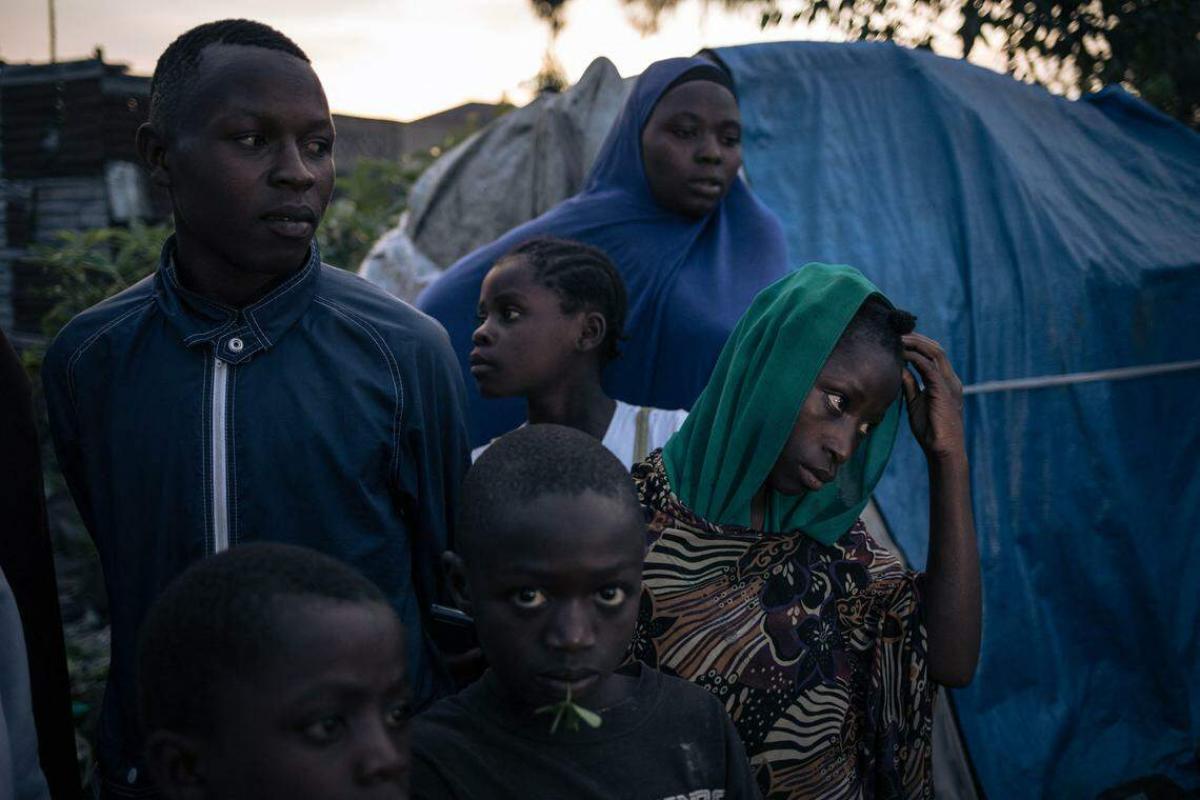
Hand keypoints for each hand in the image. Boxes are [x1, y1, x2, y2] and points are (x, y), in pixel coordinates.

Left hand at [901, 333, 965, 461]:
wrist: (942, 449)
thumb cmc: (930, 430)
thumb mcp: (915, 403)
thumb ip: (910, 384)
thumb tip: (899, 368)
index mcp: (945, 381)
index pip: (933, 354)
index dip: (917, 343)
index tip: (898, 338)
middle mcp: (950, 379)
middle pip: (935, 348)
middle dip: (916, 338)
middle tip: (896, 332)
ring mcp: (949, 383)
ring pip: (934, 352)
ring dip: (915, 343)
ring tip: (897, 338)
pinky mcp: (943, 390)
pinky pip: (929, 367)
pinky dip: (915, 357)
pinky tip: (902, 353)